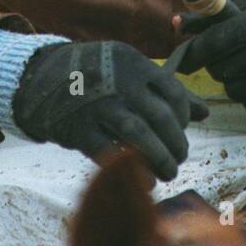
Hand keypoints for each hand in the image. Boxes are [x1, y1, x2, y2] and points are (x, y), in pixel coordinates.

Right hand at [12, 40, 208, 181]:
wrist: (41, 76)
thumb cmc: (97, 75)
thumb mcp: (130, 70)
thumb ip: (166, 90)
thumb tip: (204, 112)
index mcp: (135, 64)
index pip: (173, 92)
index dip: (184, 117)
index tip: (181, 131)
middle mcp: (118, 82)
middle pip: (160, 117)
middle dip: (176, 144)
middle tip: (179, 159)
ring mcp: (98, 105)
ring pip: (139, 136)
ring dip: (160, 159)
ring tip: (168, 173)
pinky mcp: (78, 129)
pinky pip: (110, 153)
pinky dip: (132, 170)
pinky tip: (145, 182)